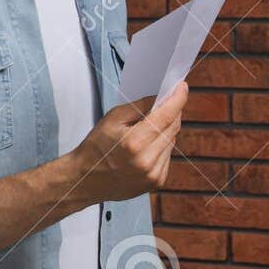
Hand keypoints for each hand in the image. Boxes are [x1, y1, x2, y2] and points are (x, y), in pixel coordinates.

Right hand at [75, 81, 188, 202]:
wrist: (86, 180)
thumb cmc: (95, 147)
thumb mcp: (111, 119)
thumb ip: (138, 107)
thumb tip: (160, 98)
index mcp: (134, 142)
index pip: (166, 116)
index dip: (177, 99)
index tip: (182, 87)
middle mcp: (147, 160)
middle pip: (173, 127)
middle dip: (172, 112)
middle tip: (167, 102)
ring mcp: (153, 173)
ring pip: (172, 141)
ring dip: (166, 130)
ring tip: (149, 128)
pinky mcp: (157, 181)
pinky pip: (167, 155)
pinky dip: (162, 146)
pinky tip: (146, 146)